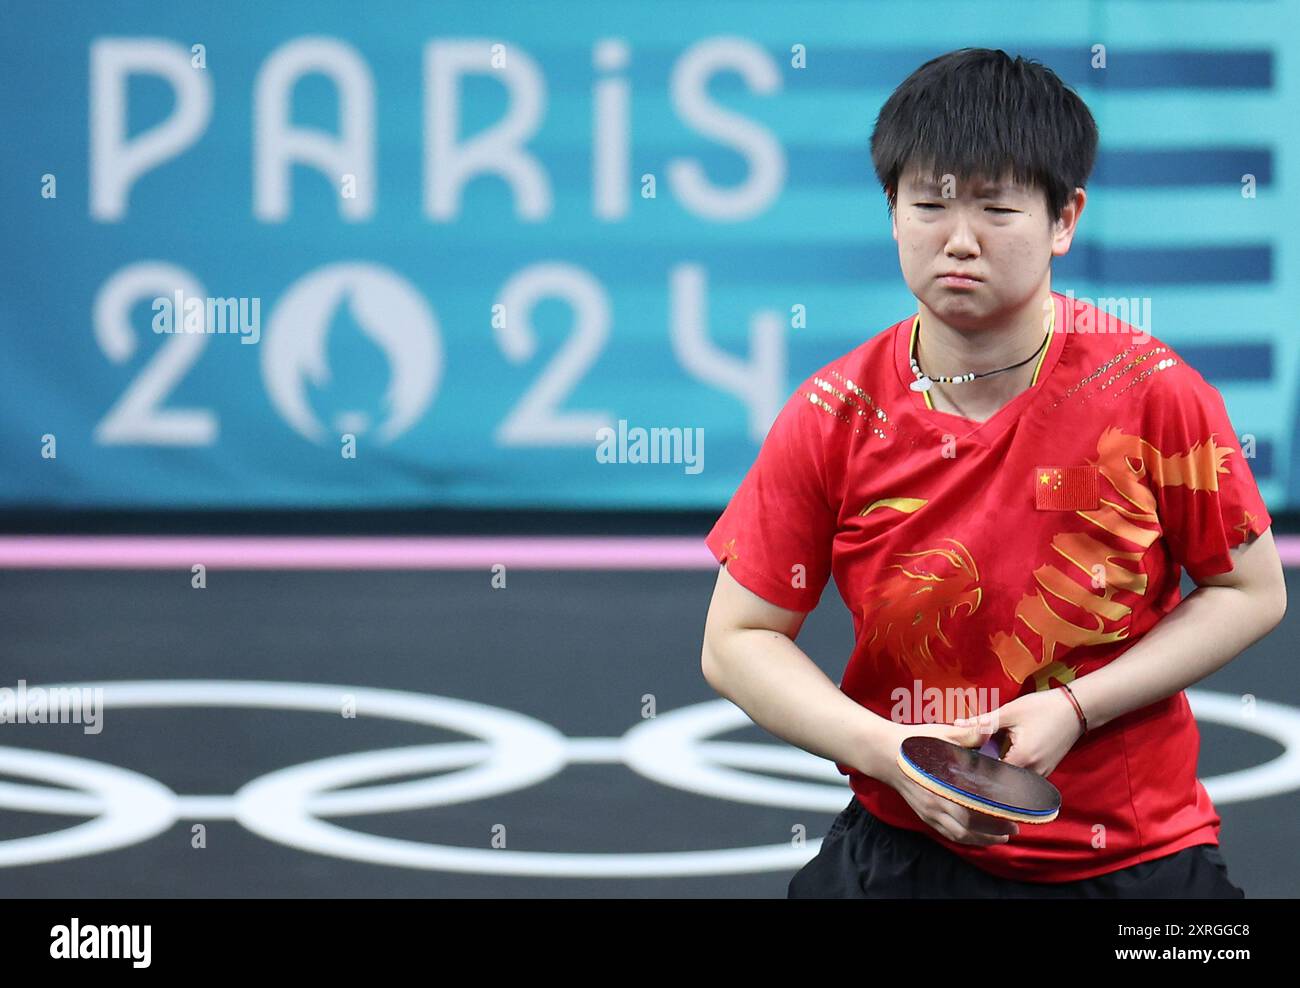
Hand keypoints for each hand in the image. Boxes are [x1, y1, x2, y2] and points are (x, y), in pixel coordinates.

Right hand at [872, 719, 1020, 846]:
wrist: (885, 753)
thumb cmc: (914, 743)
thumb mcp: (942, 734)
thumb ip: (968, 734)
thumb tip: (988, 730)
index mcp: (945, 784)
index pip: (976, 807)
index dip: (996, 815)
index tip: (1014, 816)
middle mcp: (937, 803)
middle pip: (971, 826)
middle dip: (995, 831)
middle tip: (1014, 830)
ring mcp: (929, 812)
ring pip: (959, 834)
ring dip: (981, 839)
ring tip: (1000, 838)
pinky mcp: (924, 815)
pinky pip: (947, 833)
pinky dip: (964, 839)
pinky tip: (975, 837)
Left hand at [954, 687, 1084, 779]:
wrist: (1075, 709)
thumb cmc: (1042, 708)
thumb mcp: (1009, 712)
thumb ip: (982, 722)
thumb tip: (956, 725)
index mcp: (1022, 759)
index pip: (991, 775)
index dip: (975, 769)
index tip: (961, 763)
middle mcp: (1033, 773)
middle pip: (1002, 780)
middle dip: (986, 772)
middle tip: (969, 762)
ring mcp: (1042, 774)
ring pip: (1013, 780)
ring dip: (999, 771)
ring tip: (983, 759)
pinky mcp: (1046, 771)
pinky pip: (1024, 776)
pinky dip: (1012, 769)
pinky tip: (1002, 757)